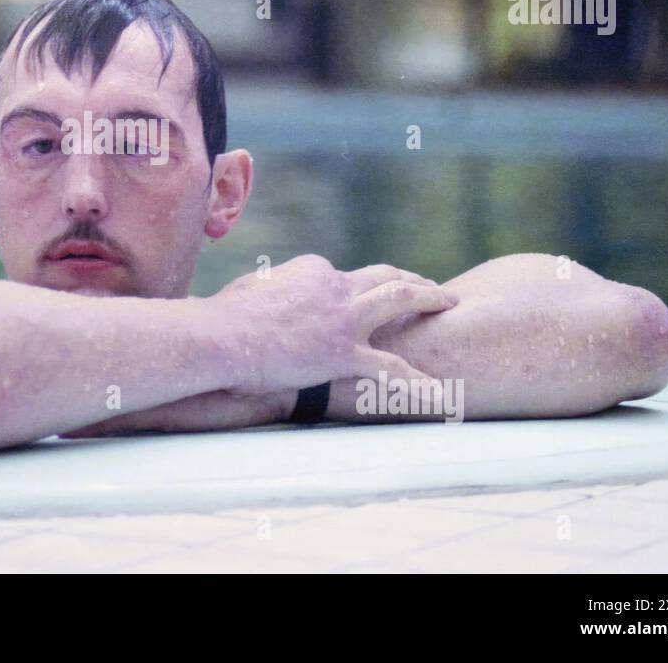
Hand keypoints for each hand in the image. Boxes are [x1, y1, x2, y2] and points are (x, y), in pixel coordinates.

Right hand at [217, 255, 454, 396]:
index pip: (343, 276)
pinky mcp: (343, 352)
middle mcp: (333, 286)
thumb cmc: (221, 319)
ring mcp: (342, 317)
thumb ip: (268, 293)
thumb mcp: (249, 292)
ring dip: (428, 298)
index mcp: (311, 271)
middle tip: (429, 288)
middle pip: (382, 276)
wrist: (218, 337)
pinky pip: (390, 368)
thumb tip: (256, 301)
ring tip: (449, 302)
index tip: (353, 304)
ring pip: (398, 299)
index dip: (351, 290)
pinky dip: (417, 382)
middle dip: (409, 280)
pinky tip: (439, 396)